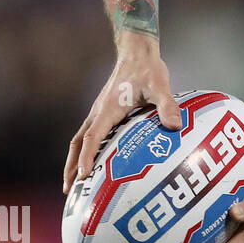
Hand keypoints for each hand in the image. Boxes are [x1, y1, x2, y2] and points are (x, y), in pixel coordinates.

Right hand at [62, 32, 182, 193]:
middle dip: (71, 167)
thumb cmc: (148, 69)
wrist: (137, 52)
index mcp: (108, 109)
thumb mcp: (160, 86)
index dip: (86, 158)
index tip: (82, 178)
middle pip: (77, 144)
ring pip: (80, 139)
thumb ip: (167, 106)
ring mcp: (99, 112)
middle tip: (68, 191)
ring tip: (75, 182)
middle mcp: (98, 112)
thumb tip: (175, 126)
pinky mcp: (105, 111)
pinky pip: (90, 134)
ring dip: (75, 160)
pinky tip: (95, 161)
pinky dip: (86, 150)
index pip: (92, 138)